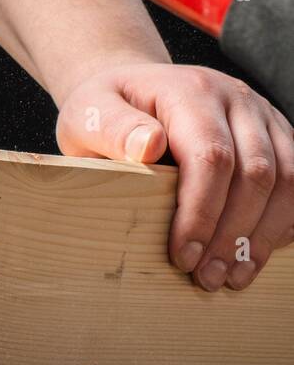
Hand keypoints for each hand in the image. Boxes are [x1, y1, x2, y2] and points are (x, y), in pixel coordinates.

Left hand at [56, 63, 293, 290]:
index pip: (211, 156)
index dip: (202, 212)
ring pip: (287, 181)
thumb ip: (112, 128)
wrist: (132, 85)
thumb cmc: (106, 107)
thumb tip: (148, 147)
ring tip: (233, 277)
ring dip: (262, 236)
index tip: (183, 255)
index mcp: (189, 92)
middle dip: (234, 234)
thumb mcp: (90, 112)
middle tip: (208, 278)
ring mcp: (261, 115)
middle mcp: (234, 98)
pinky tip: (254, 254)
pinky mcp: (275, 134)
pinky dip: (282, 223)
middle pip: (257, 173)